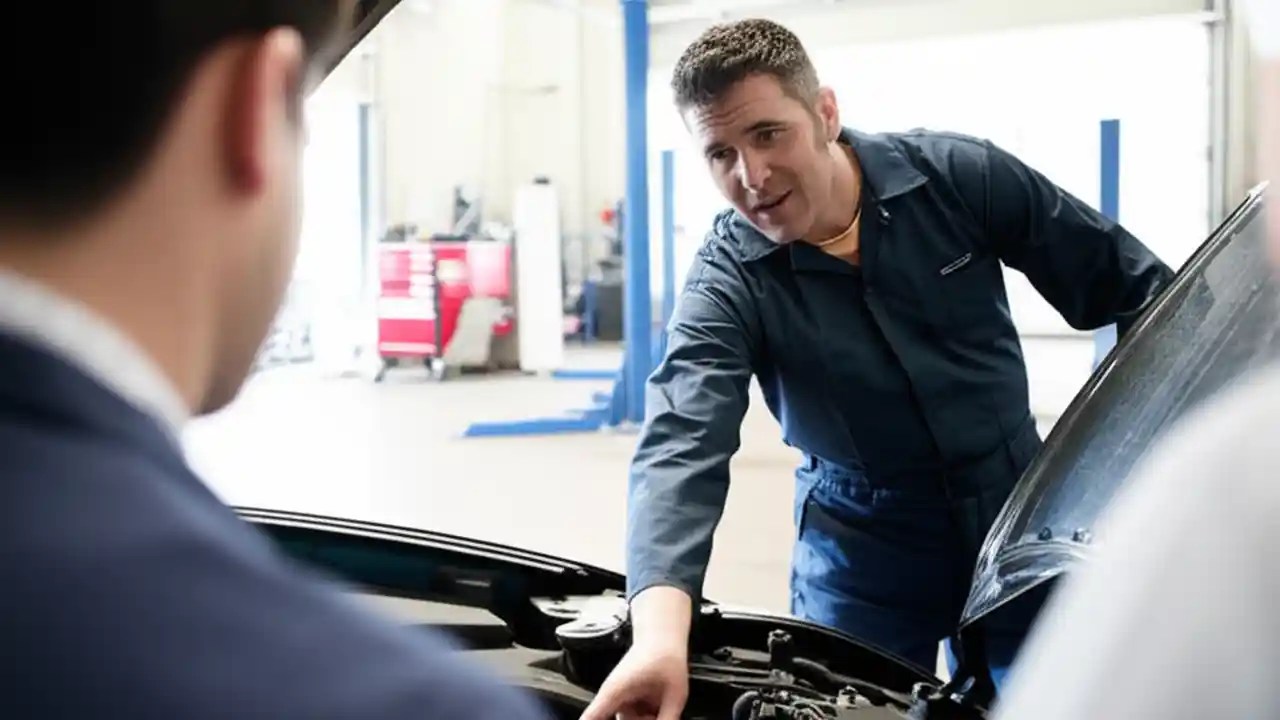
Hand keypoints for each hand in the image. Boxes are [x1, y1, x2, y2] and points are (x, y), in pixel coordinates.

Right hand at [579, 586, 692, 719]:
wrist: (663, 638)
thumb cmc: (664, 658)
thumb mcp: (675, 694)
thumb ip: (667, 719)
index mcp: (615, 693)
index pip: (592, 718)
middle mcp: (611, 698)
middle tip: (655, 711)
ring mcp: (617, 701)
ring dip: (644, 719)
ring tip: (662, 705)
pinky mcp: (624, 702)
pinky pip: (632, 718)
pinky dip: (645, 717)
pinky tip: (657, 707)